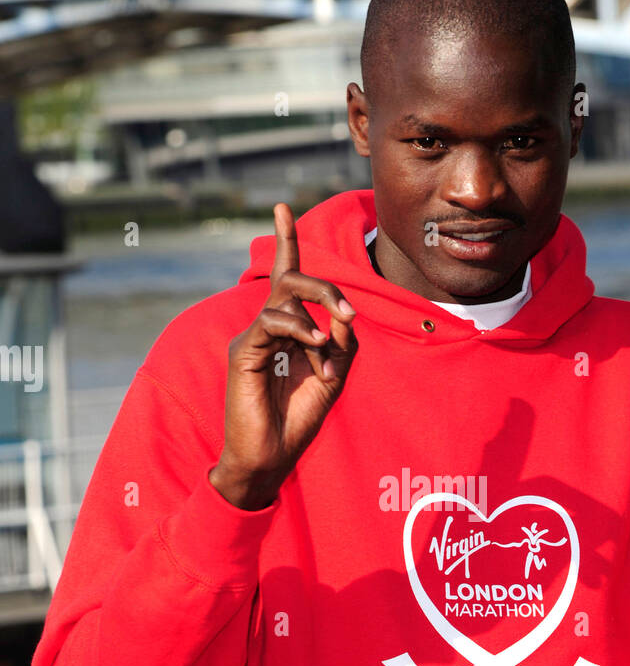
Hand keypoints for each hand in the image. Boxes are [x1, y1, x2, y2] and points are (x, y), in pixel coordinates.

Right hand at [209, 201, 357, 508]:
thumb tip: (343, 312)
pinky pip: (273, 323)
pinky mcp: (244, 351)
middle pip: (290, 280)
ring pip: (285, 300)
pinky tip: (316, 350)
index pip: (286, 277)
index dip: (286, 241)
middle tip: (348, 312)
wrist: (272, 457)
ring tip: (330, 353)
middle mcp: (266, 328)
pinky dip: (301, 332)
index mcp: (287, 330)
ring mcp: (253, 338)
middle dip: (323, 286)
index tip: (281, 208)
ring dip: (318, 320)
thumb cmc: (299, 418)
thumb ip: (341, 340)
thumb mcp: (334, 375)